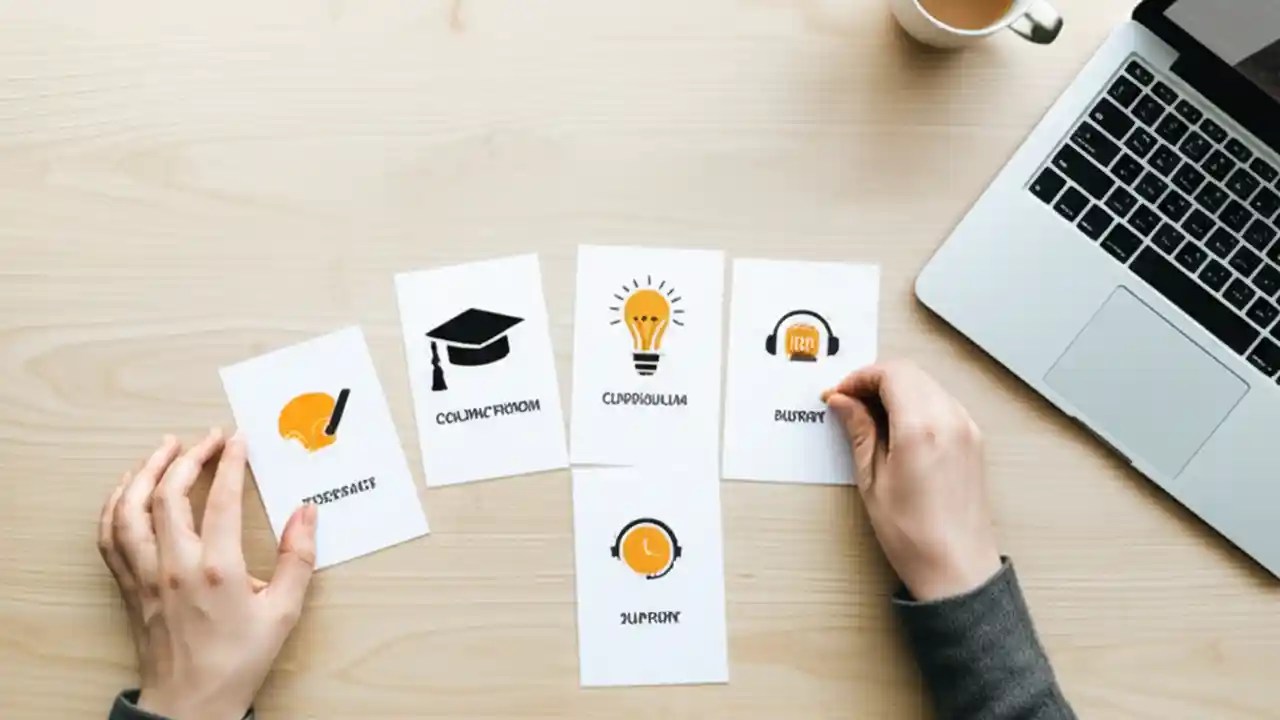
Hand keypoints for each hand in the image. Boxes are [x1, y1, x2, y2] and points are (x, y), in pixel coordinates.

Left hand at [98, 430, 317, 719]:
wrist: (191, 704)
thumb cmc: (237, 663)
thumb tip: (306, 515)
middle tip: (206, 438)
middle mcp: (174, 567)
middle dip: (187, 457)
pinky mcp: (129, 587)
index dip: (229, 463)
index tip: (237, 440)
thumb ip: (297, 558)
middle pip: (168, 495)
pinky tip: (128, 492)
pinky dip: (115, 507)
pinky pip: (111, 537)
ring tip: (162, 451)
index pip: (220, 500)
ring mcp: (145, 576)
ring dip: (144, 473)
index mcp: (216, 570)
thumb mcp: (283, 612)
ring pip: (130, 511)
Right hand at [823, 362, 1000, 601]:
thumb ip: (859, 432)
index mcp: (922, 428)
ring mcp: (967, 428)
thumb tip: (843, 403)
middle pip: (910, 373)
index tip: (839, 394)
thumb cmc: (915, 536)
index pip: (890, 373)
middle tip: (848, 402)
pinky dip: (916, 402)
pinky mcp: (974, 440)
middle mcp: (950, 421)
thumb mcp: (873, 481)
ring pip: (927, 384)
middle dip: (875, 380)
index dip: (858, 377)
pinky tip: (896, 427)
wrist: (957, 568)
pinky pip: (942, 403)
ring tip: (869, 417)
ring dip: (896, 389)